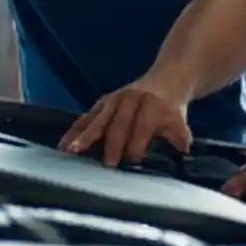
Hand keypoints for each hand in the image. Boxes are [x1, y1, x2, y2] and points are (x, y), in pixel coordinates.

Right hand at [57, 79, 191, 166]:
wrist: (167, 80)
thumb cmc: (171, 109)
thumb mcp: (180, 121)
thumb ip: (179, 136)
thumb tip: (183, 153)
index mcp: (151, 105)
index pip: (142, 127)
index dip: (137, 145)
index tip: (132, 163)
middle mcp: (130, 100)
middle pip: (118, 125)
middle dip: (111, 145)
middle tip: (104, 165)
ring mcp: (113, 100)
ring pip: (97, 120)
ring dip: (84, 136)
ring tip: (70, 152)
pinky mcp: (102, 103)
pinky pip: (86, 117)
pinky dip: (74, 131)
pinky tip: (62, 146)